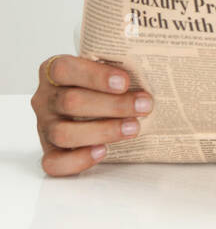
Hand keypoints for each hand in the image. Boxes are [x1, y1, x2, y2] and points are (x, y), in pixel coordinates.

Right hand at [31, 54, 152, 175]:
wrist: (88, 104)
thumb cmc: (99, 84)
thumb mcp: (103, 68)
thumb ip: (118, 66)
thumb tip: (157, 69)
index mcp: (53, 70)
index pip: (65, 69)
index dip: (94, 76)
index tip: (125, 82)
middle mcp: (45, 98)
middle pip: (70, 102)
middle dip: (112, 105)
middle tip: (143, 106)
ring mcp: (44, 126)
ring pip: (64, 133)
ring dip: (103, 131)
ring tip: (133, 128)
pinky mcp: (49, 151)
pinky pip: (54, 162)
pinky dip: (78, 159)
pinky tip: (103, 151)